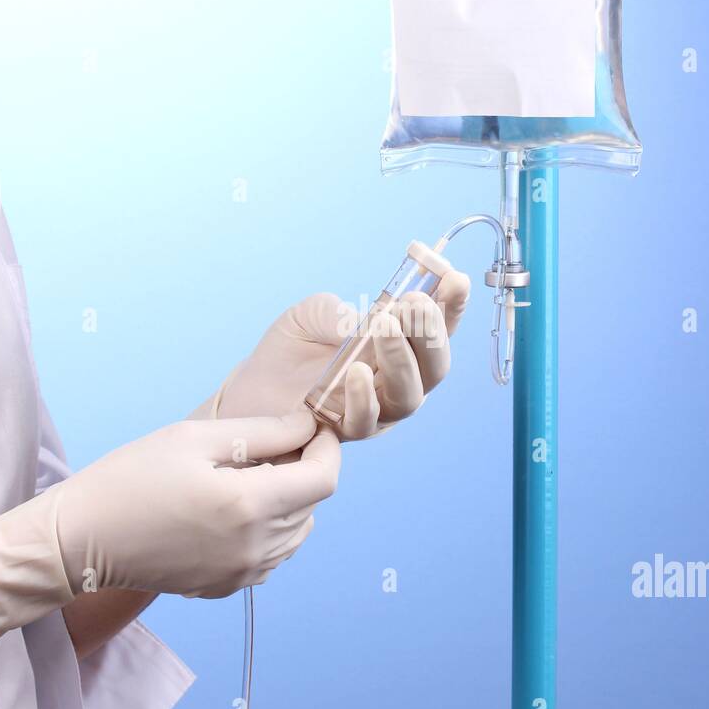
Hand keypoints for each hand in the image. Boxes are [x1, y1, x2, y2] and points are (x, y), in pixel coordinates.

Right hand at [54, 411, 338, 597]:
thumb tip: (307, 425)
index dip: (327, 448)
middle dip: (305, 471)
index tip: (314, 427)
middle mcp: (254, 547)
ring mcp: (241, 574)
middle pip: (312, 505)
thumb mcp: (194, 438)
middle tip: (277, 443)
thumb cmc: (130, 479)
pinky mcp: (225, 587)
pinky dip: (269, 531)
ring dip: (290, 502)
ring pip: (297, 533)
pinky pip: (272, 557)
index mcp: (248, 505)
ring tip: (252, 476)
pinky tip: (235, 510)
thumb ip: (262, 432)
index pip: (323, 480)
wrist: (81, 540)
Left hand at [196, 262, 469, 439]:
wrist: (254, 382)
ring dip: (402, 359)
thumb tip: (362, 321)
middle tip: (416, 303)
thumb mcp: (312, 312)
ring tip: (386, 326)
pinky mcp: (347, 429)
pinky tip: (357, 372)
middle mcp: (399, 379)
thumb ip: (338, 312)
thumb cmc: (294, 346)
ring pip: (409, 395)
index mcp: (401, 345)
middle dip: (431, 332)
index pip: (440, 327)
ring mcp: (378, 408)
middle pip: (434, 365)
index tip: (455, 278)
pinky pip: (367, 420)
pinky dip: (365, 396)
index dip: (453, 304)